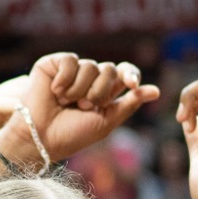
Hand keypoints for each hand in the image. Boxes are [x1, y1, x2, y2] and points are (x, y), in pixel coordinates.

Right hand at [1, 53, 159, 165]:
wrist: (41, 137)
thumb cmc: (72, 134)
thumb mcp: (106, 122)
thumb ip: (129, 104)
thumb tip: (156, 91)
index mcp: (104, 91)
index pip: (125, 73)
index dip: (131, 75)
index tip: (132, 84)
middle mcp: (89, 78)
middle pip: (110, 69)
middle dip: (100, 91)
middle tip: (83, 107)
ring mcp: (71, 70)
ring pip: (91, 66)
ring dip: (80, 89)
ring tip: (65, 103)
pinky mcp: (53, 64)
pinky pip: (71, 60)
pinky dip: (65, 79)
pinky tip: (54, 91)